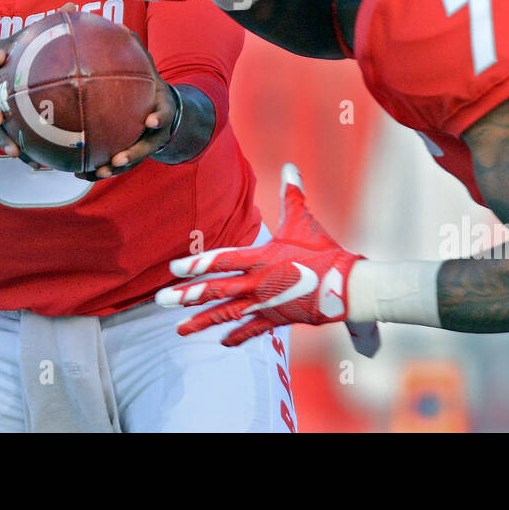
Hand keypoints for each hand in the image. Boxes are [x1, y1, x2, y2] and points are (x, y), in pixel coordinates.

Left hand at [75, 47, 178, 180]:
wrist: (164, 112)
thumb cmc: (150, 86)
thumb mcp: (149, 69)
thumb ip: (135, 50)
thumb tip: (118, 24)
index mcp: (161, 112)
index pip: (163, 116)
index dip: (159, 119)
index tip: (151, 121)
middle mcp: (154, 134)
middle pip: (146, 148)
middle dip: (133, 155)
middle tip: (118, 159)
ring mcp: (143, 147)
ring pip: (129, 163)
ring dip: (112, 170)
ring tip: (95, 173)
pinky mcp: (129, 156)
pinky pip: (112, 166)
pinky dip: (96, 170)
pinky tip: (76, 172)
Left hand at [156, 164, 363, 346]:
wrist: (347, 287)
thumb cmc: (324, 251)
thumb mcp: (304, 221)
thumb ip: (292, 195)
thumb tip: (290, 166)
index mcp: (261, 257)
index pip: (221, 261)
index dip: (195, 264)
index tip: (173, 268)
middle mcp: (258, 283)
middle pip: (215, 290)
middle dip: (186, 296)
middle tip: (161, 300)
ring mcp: (265, 303)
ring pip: (227, 314)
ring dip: (201, 321)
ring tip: (179, 330)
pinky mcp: (277, 319)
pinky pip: (252, 330)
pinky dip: (237, 336)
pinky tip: (222, 343)